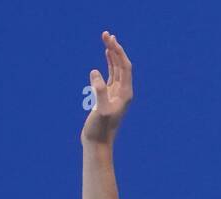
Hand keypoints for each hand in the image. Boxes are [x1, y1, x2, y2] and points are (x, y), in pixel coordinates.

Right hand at [83, 31, 132, 145]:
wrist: (97, 142)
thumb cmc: (100, 129)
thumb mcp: (101, 110)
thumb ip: (99, 90)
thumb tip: (95, 72)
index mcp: (125, 94)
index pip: (125, 67)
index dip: (118, 52)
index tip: (110, 39)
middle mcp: (123, 92)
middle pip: (121, 65)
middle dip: (115, 49)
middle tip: (106, 33)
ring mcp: (116, 94)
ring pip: (116, 69)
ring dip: (112, 54)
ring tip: (106, 38)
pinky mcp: (108, 96)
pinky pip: (111, 75)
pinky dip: (109, 64)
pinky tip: (106, 55)